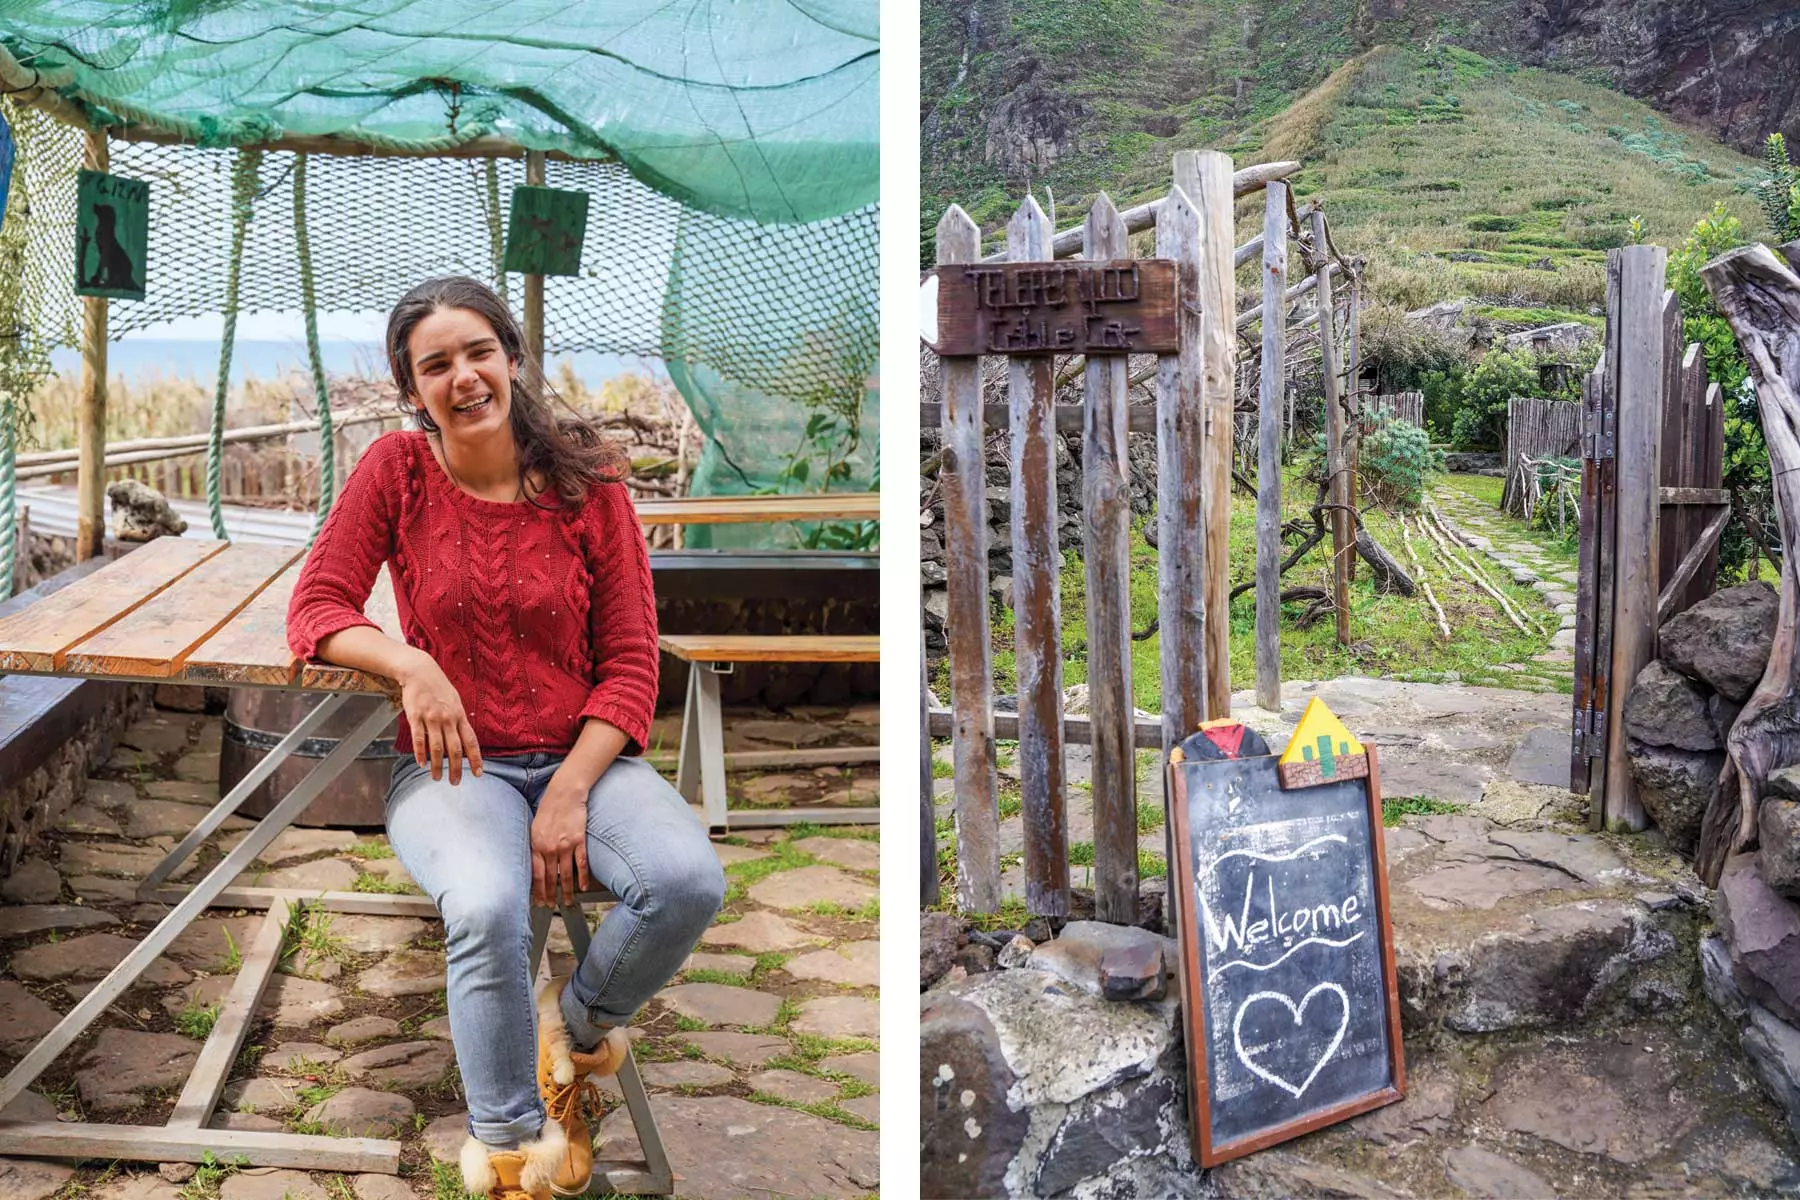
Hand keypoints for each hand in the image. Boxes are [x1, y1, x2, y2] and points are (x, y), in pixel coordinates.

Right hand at [395, 649, 482, 783]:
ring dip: (437, 766)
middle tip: (455, 782)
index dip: (475, 759)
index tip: (478, 774)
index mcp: (460, 716)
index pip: (471, 741)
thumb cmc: (439, 688)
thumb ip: (459, 720)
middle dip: (456, 768)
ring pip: (436, 747)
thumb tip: (465, 740)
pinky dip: (420, 753)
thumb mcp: (455, 702)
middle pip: (454, 749)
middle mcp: (448, 719)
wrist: (420, 671)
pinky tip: (420, 764)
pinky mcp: (415, 716)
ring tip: (437, 778)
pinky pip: (418, 738)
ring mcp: (431, 718)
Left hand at [531, 778, 590, 905]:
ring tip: (568, 902)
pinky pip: (581, 863)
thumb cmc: (549, 809)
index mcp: (537, 845)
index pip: (536, 874)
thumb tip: (537, 863)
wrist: (564, 794)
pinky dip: (583, 877)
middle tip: (551, 906)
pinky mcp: (579, 841)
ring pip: (565, 874)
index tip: (539, 901)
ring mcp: (565, 845)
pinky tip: (583, 887)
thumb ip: (536, 846)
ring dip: (566, 891)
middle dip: (550, 895)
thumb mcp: (535, 828)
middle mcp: (549, 848)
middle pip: (550, 878)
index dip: (537, 890)